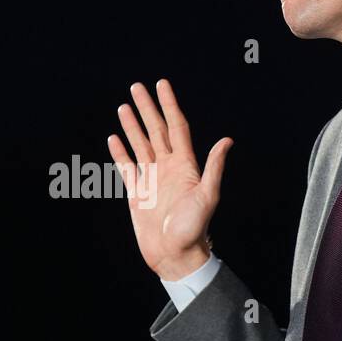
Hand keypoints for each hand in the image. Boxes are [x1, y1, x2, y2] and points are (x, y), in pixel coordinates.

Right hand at [107, 79, 232, 279]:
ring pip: (140, 145)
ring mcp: (152, 179)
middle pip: (156, 130)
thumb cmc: (194, 229)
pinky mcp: (137, 193)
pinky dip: (120, 152)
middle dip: (147, 108)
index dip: (169, 105)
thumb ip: (213, 167)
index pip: (176, 127)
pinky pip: (127, 167)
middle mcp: (168, 168)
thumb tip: (227, 140)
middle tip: (136, 86)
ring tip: (124, 107)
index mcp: (185, 166)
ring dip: (132, 126)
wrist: (175, 256)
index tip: (161, 84)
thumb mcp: (207, 196)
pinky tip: (114, 138)